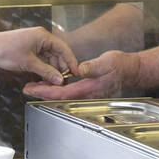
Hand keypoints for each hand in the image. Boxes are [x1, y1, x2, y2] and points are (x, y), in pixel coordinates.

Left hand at [0, 27, 78, 86]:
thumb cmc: (4, 50)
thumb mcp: (28, 63)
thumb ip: (46, 71)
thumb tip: (59, 79)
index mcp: (43, 36)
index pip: (63, 48)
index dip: (71, 61)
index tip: (76, 72)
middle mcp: (41, 38)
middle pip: (57, 54)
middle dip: (61, 68)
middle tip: (63, 82)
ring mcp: (35, 44)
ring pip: (50, 59)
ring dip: (52, 70)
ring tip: (53, 83)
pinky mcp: (29, 50)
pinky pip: (42, 60)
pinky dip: (44, 69)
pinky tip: (45, 78)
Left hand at [24, 49, 141, 99]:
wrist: (132, 70)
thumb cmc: (121, 66)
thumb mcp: (107, 62)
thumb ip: (92, 67)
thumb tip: (79, 70)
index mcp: (88, 88)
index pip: (62, 93)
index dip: (46, 92)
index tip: (33, 89)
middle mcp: (86, 93)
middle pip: (59, 96)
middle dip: (42, 93)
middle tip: (27, 88)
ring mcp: (86, 91)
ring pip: (62, 94)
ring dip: (47, 90)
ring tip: (34, 85)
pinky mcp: (87, 88)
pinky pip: (68, 90)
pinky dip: (57, 86)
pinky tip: (51, 81)